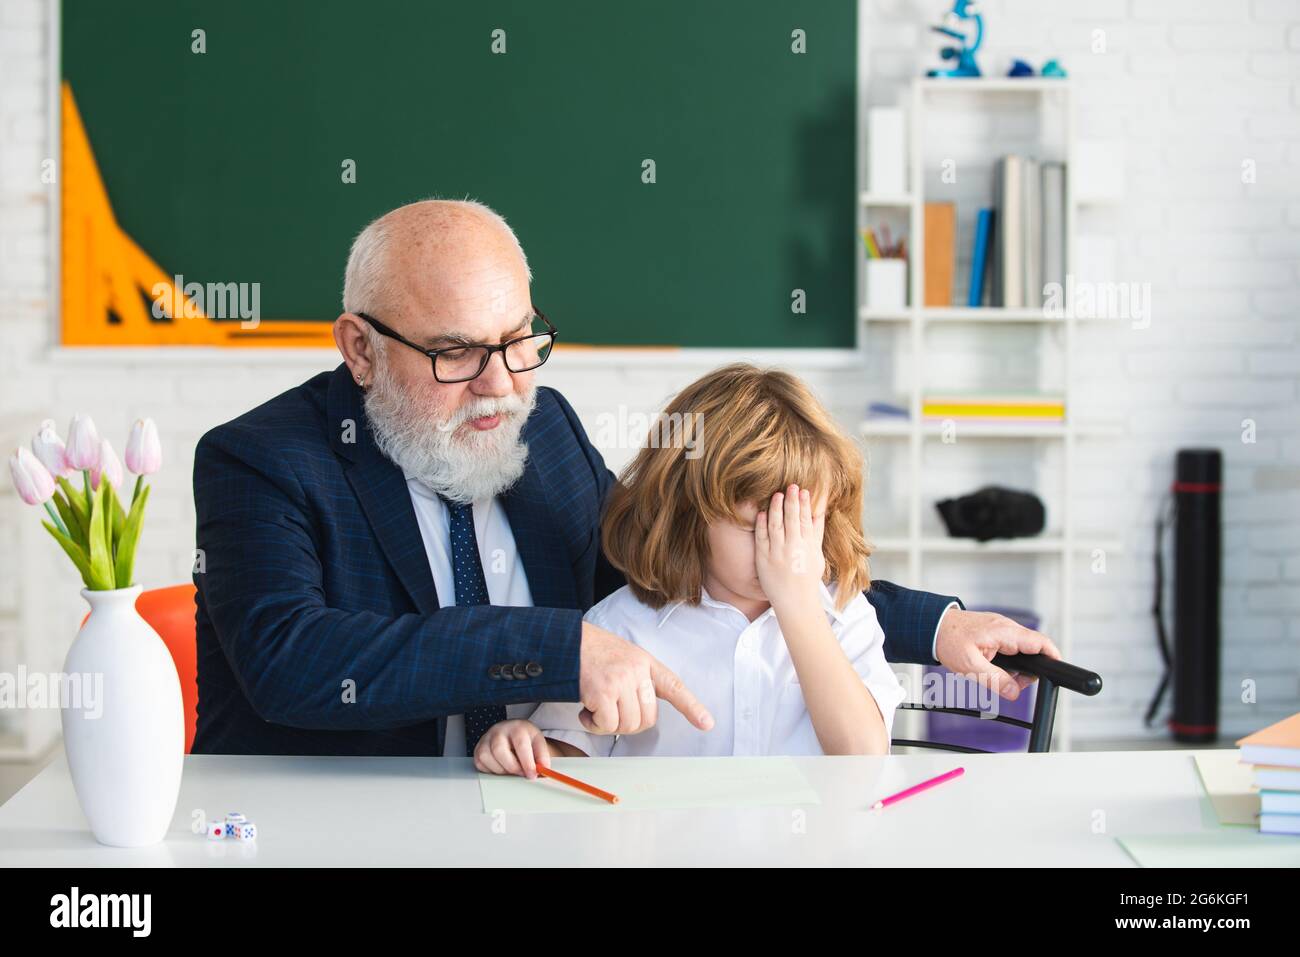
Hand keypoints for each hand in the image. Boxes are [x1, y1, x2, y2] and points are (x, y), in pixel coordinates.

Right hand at [473, 719, 551, 778]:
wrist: (514, 733)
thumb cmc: (526, 738)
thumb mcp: (538, 744)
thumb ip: (542, 757)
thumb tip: (543, 770)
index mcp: (517, 727)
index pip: (520, 745)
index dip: (527, 762)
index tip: (532, 774)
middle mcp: (499, 730)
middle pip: (499, 750)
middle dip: (512, 767)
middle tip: (522, 773)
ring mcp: (487, 738)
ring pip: (487, 758)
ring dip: (501, 769)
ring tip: (511, 768)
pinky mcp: (479, 748)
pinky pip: (480, 763)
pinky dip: (491, 770)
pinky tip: (501, 766)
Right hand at [578, 621, 713, 734]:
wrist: (565, 642)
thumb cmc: (593, 654)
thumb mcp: (624, 659)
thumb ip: (638, 681)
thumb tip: (644, 714)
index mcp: (646, 663)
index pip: (674, 687)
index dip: (692, 707)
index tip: (707, 723)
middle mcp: (637, 671)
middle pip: (647, 719)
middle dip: (628, 724)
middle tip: (610, 713)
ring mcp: (621, 680)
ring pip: (627, 725)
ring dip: (608, 725)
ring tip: (595, 709)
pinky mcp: (602, 692)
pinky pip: (606, 725)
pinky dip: (594, 724)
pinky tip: (585, 710)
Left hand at [755, 485, 825, 609]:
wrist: (795, 601)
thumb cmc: (807, 578)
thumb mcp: (817, 555)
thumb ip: (817, 533)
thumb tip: (819, 512)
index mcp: (808, 546)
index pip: (807, 520)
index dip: (805, 504)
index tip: (804, 490)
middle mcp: (793, 547)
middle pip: (792, 519)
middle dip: (792, 501)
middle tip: (791, 486)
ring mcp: (778, 553)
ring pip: (776, 525)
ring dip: (776, 508)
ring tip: (777, 495)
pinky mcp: (764, 559)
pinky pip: (762, 538)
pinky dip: (762, 525)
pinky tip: (763, 513)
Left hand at [935, 609, 1062, 700]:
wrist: (932, 625)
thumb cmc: (948, 640)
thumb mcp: (970, 666)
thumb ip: (995, 680)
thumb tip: (1015, 692)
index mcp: (1004, 632)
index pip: (1040, 642)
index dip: (1052, 656)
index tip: (1057, 671)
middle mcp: (1007, 627)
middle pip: (1033, 649)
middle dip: (1029, 670)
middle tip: (1013, 684)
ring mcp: (1002, 627)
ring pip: (1022, 649)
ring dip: (1017, 666)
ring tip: (999, 677)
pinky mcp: (996, 631)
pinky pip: (1011, 646)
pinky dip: (1008, 659)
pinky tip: (994, 667)